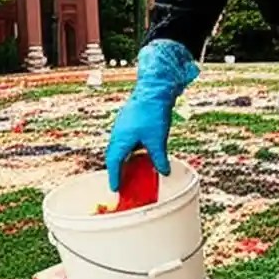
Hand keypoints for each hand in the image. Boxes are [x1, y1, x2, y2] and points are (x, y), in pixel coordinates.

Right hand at [105, 39, 199, 190]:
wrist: (154, 89)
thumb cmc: (153, 113)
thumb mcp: (158, 140)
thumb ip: (159, 158)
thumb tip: (164, 172)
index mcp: (121, 140)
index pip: (114, 163)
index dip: (114, 177)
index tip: (114, 189)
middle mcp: (118, 133)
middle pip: (114, 155)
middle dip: (117, 169)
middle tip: (121, 182)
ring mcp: (122, 125)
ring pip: (120, 147)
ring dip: (123, 159)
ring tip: (131, 169)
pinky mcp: (129, 120)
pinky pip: (125, 139)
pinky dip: (130, 149)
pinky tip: (140, 151)